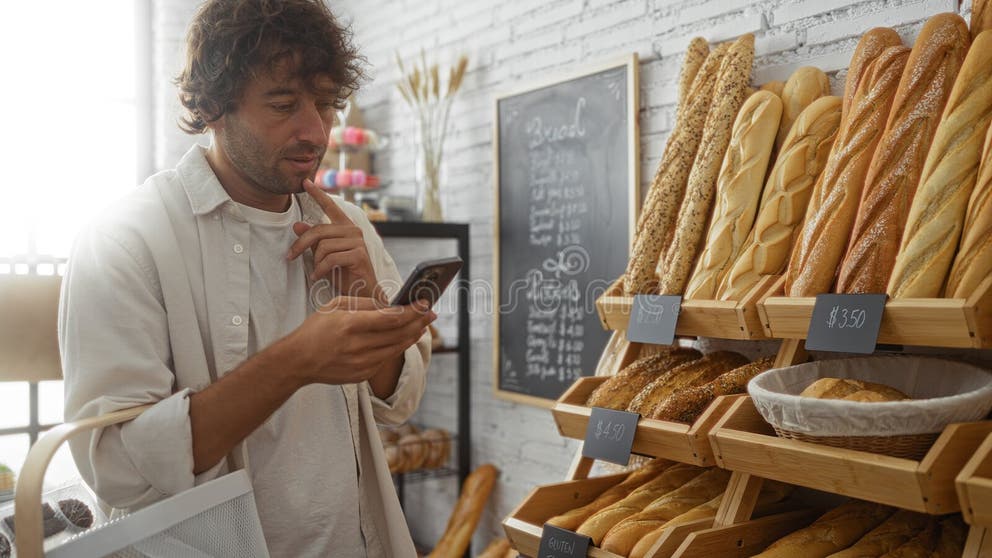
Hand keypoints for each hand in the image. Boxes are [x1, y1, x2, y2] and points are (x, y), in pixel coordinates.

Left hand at [287, 179, 380, 299]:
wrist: (362, 293)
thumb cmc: (343, 273)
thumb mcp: (324, 254)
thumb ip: (313, 240)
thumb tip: (297, 226)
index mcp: (345, 226)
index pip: (330, 206)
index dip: (318, 194)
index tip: (305, 182)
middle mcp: (353, 230)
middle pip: (318, 231)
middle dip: (301, 245)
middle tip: (290, 256)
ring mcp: (357, 241)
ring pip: (323, 246)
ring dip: (315, 262)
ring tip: (317, 271)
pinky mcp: (359, 254)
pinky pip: (331, 258)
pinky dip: (321, 269)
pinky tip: (320, 276)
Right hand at [287, 296, 433, 385]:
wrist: (298, 361)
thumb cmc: (316, 329)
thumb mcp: (335, 306)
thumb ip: (364, 304)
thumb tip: (390, 304)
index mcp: (351, 325)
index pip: (391, 318)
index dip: (412, 310)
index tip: (425, 303)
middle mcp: (358, 346)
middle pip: (399, 333)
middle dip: (418, 322)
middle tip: (431, 314)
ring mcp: (361, 363)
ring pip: (396, 348)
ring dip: (412, 335)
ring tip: (422, 326)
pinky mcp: (362, 374)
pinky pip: (386, 359)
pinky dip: (397, 348)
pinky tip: (404, 339)